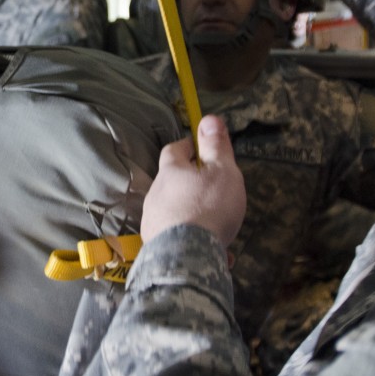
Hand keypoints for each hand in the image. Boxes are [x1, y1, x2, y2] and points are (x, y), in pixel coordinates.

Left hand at [141, 115, 245, 247]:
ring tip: (213, 226)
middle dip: (190, 184)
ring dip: (191, 214)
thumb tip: (208, 118)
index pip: (174, 150)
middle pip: (172, 182)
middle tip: (212, 191)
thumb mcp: (222, 171)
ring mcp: (152, 220)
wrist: (187, 257)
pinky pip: (175, 236)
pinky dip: (190, 239)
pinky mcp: (155, 245)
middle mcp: (155, 193)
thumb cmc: (209, 207)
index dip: (187, 148)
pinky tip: (211, 251)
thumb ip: (216, 146)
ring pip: (174, 210)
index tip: (200, 150)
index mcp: (170, 172)